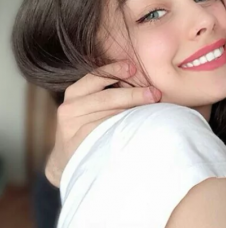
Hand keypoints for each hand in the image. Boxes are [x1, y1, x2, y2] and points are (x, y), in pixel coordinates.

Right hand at [45, 60, 161, 186]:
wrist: (71, 159)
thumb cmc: (89, 125)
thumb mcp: (92, 104)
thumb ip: (109, 90)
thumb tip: (142, 81)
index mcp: (74, 93)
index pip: (95, 77)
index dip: (114, 70)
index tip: (133, 67)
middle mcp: (69, 109)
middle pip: (106, 98)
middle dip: (133, 95)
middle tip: (155, 94)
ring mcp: (73, 128)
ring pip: (109, 117)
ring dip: (133, 113)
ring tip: (152, 110)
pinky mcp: (80, 145)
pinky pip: (106, 134)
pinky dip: (123, 130)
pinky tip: (137, 128)